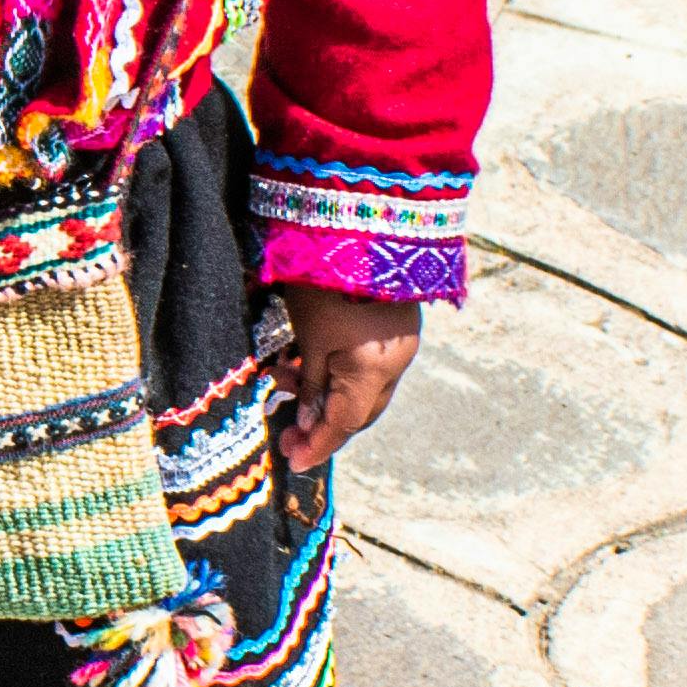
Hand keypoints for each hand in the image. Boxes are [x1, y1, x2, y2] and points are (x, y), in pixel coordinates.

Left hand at [276, 286, 425, 472]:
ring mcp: (401, 346)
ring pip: (364, 390)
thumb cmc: (325, 281)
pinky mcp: (399, 328)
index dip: (316, 446)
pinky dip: (341, 374)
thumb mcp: (308, 335)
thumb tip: (308, 425)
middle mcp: (395, 364)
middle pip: (359, 412)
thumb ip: (310, 385)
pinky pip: (371, 366)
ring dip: (327, 396)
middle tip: (288, 432)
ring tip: (284, 380)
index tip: (292, 461)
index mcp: (372, 370)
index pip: (344, 424)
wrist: (362, 225)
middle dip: (322, 425)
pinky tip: (308, 363)